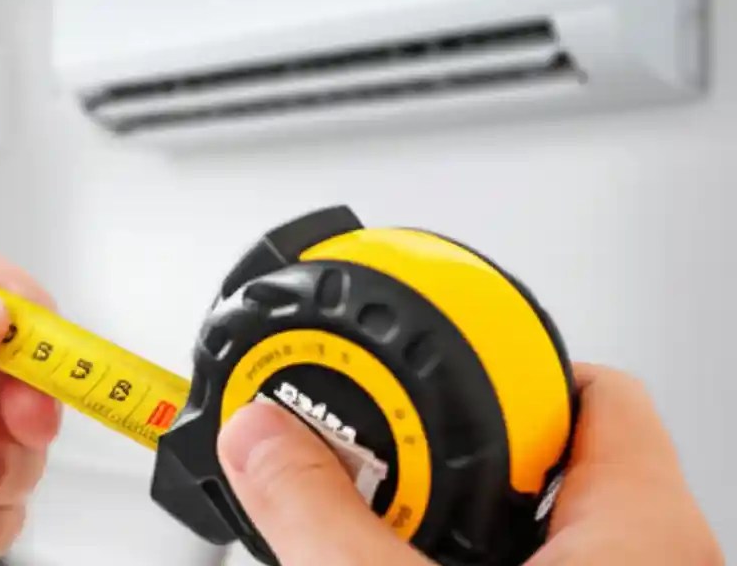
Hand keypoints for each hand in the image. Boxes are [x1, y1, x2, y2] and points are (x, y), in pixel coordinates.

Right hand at [216, 363, 722, 564]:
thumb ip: (321, 518)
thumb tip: (263, 440)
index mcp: (645, 538)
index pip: (593, 388)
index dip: (502, 365)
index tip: (428, 374)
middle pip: (554, 462)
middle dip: (455, 461)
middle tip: (385, 472)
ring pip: (539, 539)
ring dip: (454, 534)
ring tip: (385, 543)